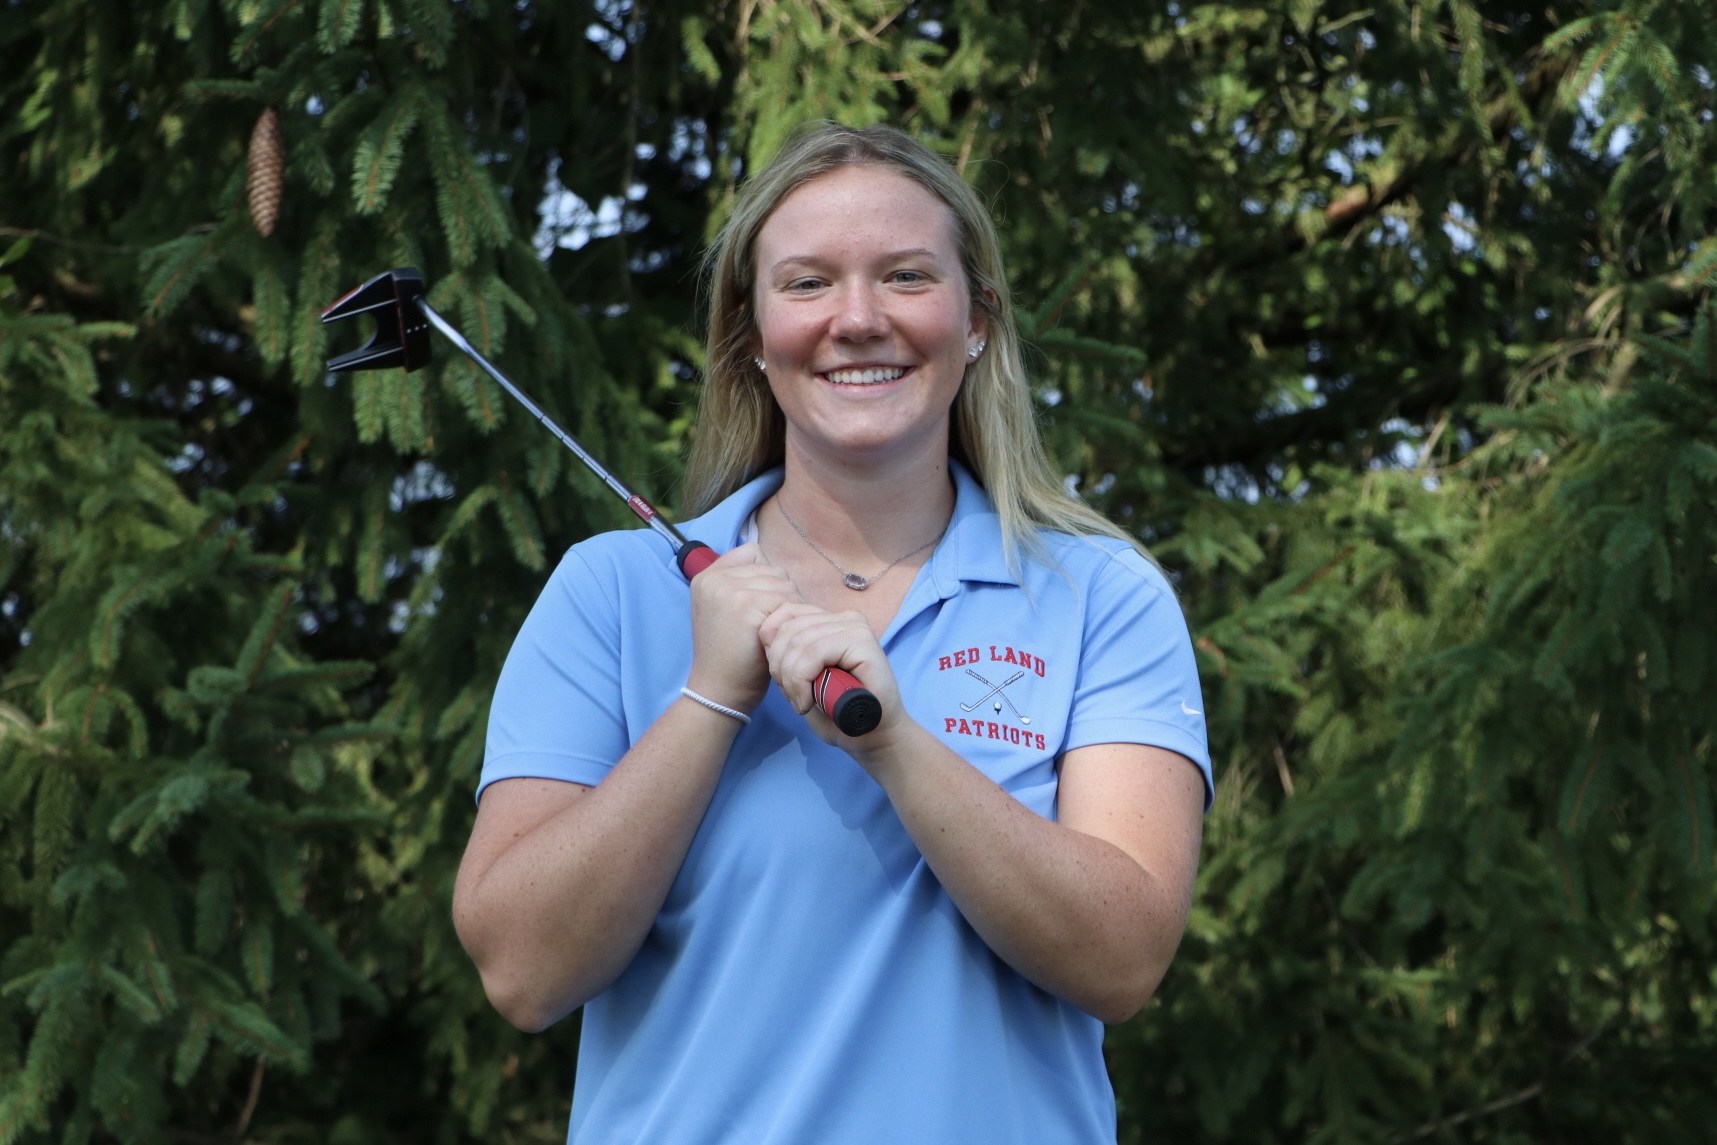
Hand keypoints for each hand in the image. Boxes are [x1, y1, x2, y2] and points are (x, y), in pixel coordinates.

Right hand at [685, 544, 799, 713]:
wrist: (718, 690)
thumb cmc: (729, 654)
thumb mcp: (722, 610)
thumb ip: (741, 583)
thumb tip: (776, 568)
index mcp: (707, 575)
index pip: (754, 552)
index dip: (766, 579)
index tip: (760, 607)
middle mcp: (715, 578)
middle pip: (774, 570)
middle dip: (782, 597)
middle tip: (771, 627)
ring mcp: (729, 590)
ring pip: (785, 585)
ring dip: (789, 609)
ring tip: (773, 633)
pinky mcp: (747, 606)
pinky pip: (788, 602)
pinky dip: (790, 622)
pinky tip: (776, 640)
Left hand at [759, 604, 905, 760]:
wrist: (873, 737)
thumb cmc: (837, 712)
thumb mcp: (802, 679)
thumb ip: (786, 654)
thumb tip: (764, 635)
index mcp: (829, 622)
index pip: (784, 614)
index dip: (771, 648)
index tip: (781, 682)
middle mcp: (843, 618)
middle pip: (788, 629)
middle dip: (779, 668)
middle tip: (792, 698)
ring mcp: (855, 626)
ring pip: (799, 642)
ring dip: (791, 680)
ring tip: (801, 703)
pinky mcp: (862, 640)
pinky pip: (815, 652)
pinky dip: (803, 681)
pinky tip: (810, 703)